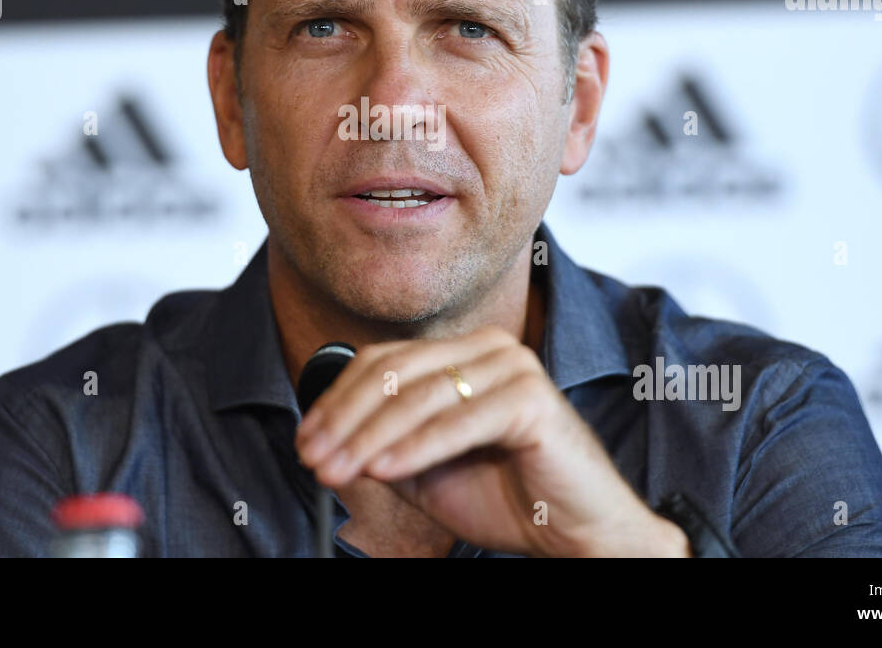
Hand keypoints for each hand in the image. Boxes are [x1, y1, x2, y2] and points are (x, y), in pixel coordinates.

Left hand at [294, 326, 689, 556]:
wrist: (576, 531)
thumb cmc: (508, 497)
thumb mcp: (426, 470)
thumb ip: (382, 447)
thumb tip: (325, 441)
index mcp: (463, 355)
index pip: (383, 362)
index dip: (337, 399)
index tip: (305, 439)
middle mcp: (488, 350)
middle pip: (396, 373)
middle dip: (345, 419)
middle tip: (313, 457)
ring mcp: (513, 368)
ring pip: (422, 395)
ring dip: (370, 436)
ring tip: (338, 468)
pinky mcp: (532, 398)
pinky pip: (460, 420)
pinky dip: (415, 446)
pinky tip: (381, 468)